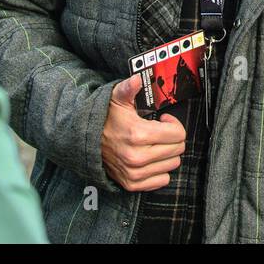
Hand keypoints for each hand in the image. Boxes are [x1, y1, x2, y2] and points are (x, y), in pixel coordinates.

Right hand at [100, 74, 186, 191]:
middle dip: (172, 138)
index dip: (173, 124)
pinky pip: (162, 180)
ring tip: (154, 144)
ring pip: (172, 164)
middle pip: (178, 149)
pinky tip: (151, 159)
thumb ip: (128, 88)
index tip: (164, 120)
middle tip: (160, 132)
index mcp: (138, 134)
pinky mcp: (132, 184)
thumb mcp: (116, 99)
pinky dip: (160, 170)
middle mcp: (138, 157)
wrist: (86, 141)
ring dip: (167, 154)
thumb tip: (137, 80)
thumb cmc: (106, 118)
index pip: (178, 134)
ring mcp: (135, 173)